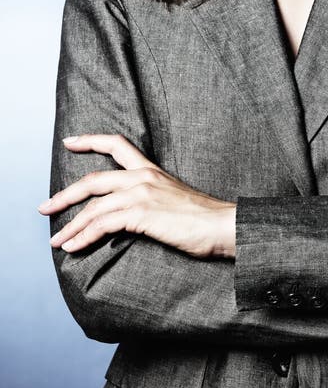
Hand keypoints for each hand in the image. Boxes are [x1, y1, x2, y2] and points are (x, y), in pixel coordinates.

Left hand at [37, 134, 236, 258]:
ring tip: (56, 241)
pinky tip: (73, 246)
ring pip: (93, 206)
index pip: (116, 144)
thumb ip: (149, 199)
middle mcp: (143, 177)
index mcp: (150, 170)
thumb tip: (128, 216)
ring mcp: (141, 194)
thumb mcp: (172, 199)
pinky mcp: (141, 213)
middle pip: (93, 180)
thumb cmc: (202, 218)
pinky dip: (83, 236)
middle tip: (44, 208)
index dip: (89, 140)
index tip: (69, 141)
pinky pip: (102, 224)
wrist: (222, 225)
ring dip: (70, 226)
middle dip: (64, 195)